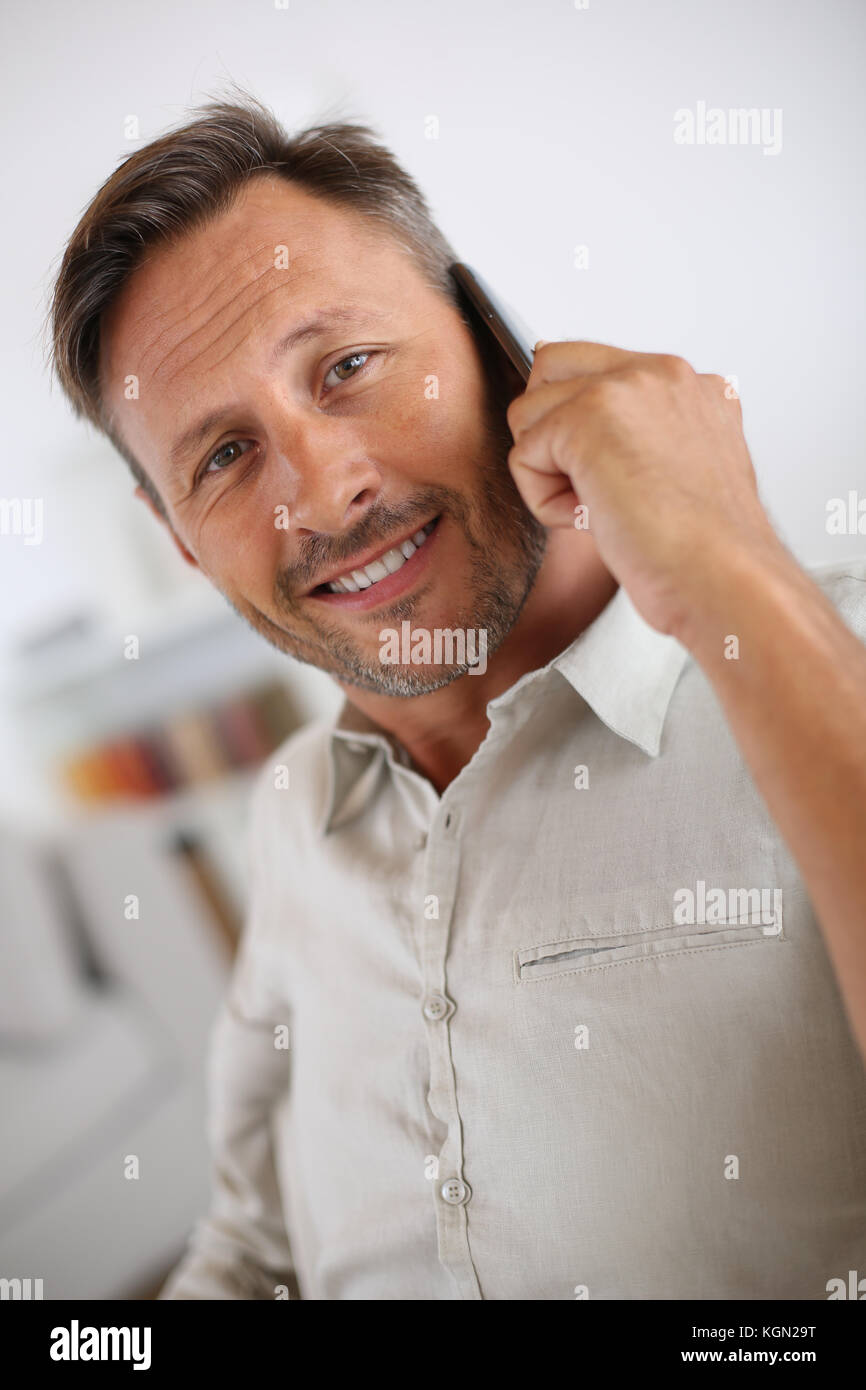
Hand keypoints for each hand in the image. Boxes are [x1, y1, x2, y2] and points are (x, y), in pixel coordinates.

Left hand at [505, 341, 778, 640]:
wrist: (724, 578)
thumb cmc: (708, 554)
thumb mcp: (683, 477)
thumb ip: (642, 440)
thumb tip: (582, 439)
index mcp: (691, 388)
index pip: (597, 368)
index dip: (577, 425)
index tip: (609, 478)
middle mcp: (663, 374)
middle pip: (552, 367)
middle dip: (548, 431)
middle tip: (591, 486)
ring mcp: (626, 387)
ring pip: (528, 413)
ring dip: (549, 475)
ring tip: (604, 508)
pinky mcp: (588, 416)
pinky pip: (523, 455)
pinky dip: (545, 501)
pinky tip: (597, 519)